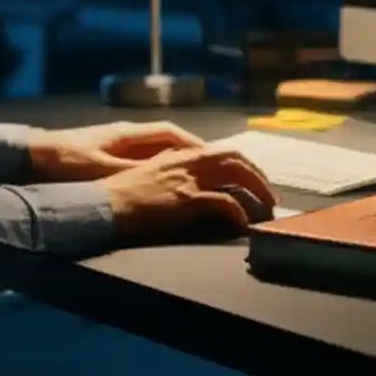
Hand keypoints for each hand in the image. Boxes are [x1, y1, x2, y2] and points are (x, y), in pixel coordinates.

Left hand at [25, 122, 203, 182]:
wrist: (35, 155)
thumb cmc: (68, 160)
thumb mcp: (103, 168)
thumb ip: (135, 169)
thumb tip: (168, 171)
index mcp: (129, 133)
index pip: (170, 132)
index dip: (193, 143)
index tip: (214, 155)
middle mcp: (127, 134)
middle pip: (166, 139)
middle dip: (190, 151)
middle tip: (212, 166)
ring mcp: (117, 142)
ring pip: (154, 148)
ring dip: (174, 159)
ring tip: (193, 175)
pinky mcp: (107, 153)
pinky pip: (141, 157)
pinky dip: (156, 165)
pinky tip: (161, 180)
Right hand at [98, 147, 277, 240]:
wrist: (105, 205)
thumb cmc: (122, 194)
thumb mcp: (151, 172)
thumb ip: (174, 171)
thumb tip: (193, 181)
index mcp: (179, 154)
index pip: (222, 151)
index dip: (244, 164)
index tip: (255, 178)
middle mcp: (187, 161)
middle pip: (235, 158)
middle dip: (258, 176)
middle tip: (270, 195)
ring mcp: (188, 179)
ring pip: (236, 176)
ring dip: (256, 192)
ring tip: (265, 209)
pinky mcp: (187, 199)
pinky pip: (223, 202)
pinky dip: (238, 212)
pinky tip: (243, 223)